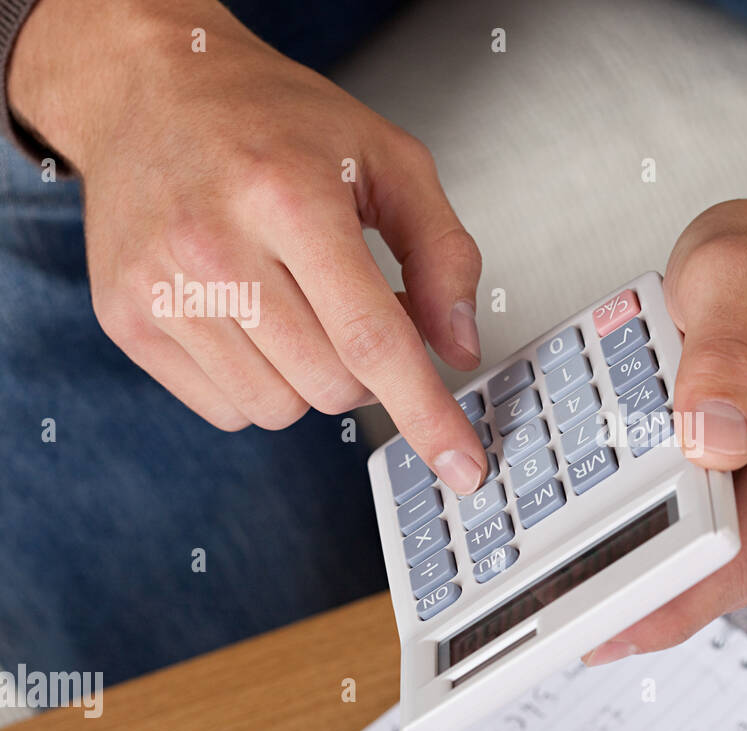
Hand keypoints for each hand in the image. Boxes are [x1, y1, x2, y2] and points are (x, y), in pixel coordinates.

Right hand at [10, 0, 487, 492]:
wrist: (152, 88)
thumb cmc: (276, 122)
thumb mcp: (390, 162)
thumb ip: (443, 254)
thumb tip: (459, 348)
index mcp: (288, 197)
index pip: (373, 339)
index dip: (427, 413)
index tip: (463, 468)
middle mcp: (214, 246)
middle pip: (333, 386)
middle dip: (366, 367)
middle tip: (351, 305)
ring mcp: (160, 288)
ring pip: (280, 409)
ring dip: (309, 378)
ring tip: (294, 301)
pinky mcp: (126, 319)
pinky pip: (226, 410)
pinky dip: (257, 382)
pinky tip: (248, 317)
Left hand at [583, 163, 746, 664]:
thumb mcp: (734, 273)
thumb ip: (724, 357)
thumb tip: (714, 441)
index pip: (737, 553)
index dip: (660, 602)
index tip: (593, 628)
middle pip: (730, 579)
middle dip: (646, 595)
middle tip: (559, 602)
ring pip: (735, 576)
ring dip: (667, 573)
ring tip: (589, 566)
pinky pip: (745, 552)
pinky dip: (690, 548)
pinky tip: (641, 534)